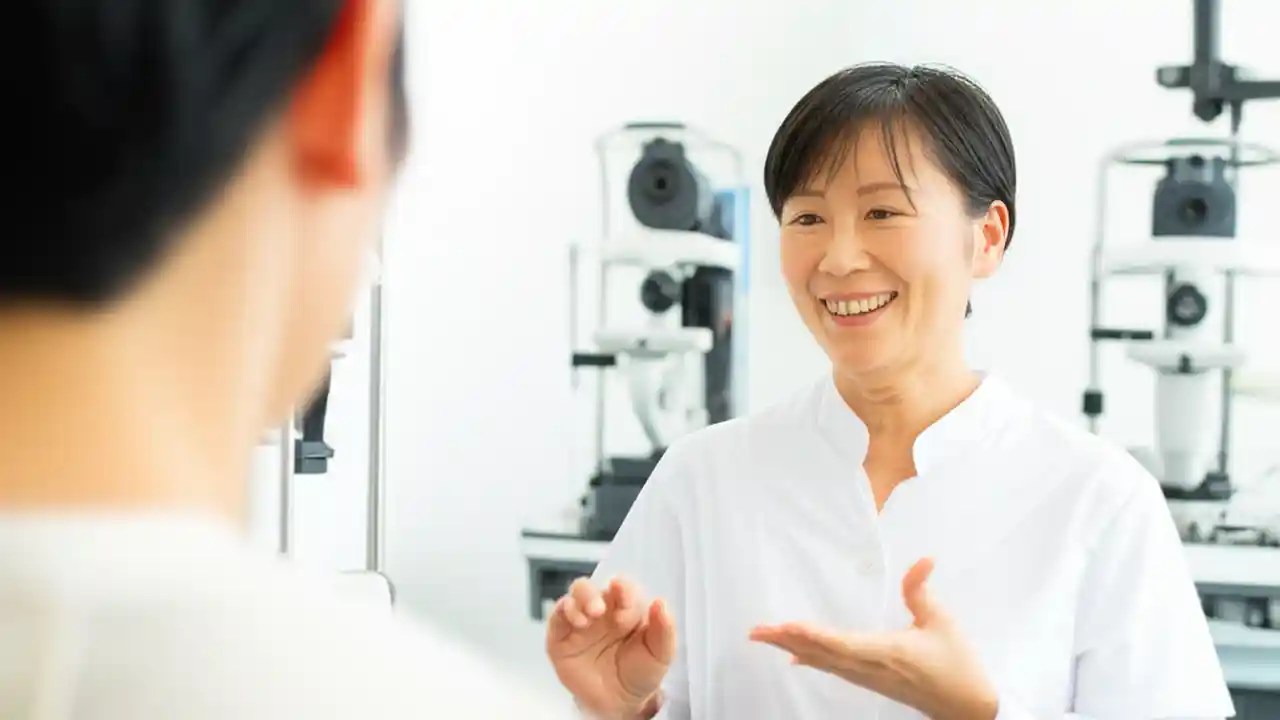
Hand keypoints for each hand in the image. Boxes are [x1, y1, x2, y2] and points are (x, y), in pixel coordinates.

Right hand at [546, 576, 675, 719]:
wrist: (618, 705)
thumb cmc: (639, 674)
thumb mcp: (660, 655)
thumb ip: (664, 630)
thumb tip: (661, 603)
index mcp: (626, 608)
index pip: (623, 588)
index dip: (623, 589)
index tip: (625, 596)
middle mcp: (602, 610)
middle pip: (593, 587)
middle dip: (593, 593)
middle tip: (600, 609)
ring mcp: (580, 622)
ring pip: (574, 596)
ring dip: (580, 599)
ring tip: (591, 614)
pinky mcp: (560, 637)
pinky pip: (557, 617)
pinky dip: (564, 612)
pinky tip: (578, 622)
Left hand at [749, 558, 997, 719]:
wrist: (967, 709)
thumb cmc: (958, 665)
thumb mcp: (942, 623)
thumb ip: (922, 591)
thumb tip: (923, 559)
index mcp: (887, 651)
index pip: (841, 643)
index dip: (812, 634)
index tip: (786, 625)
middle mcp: (870, 667)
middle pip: (822, 653)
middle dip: (787, 640)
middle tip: (756, 631)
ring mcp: (868, 678)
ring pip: (824, 662)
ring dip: (792, 647)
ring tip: (764, 637)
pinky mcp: (871, 681)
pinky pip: (833, 669)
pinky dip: (811, 660)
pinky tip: (793, 657)